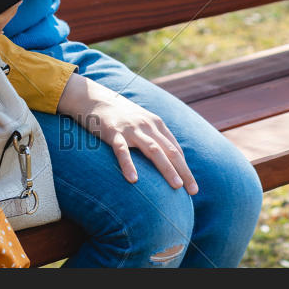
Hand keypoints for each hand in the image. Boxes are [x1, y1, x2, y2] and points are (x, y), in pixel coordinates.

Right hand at [57, 75, 196, 192]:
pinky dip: (128, 165)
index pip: (175, 149)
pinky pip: (122, 151)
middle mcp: (147, 126)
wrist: (96, 98)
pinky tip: (133, 180)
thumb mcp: (142, 123)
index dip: (185, 168)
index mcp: (156, 124)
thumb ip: (154, 138)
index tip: (193, 187)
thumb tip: (167, 160)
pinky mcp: (113, 132)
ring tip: (176, 186)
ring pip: (153, 150)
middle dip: (183, 171)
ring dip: (167, 168)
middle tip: (193, 190)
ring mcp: (131, 129)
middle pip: (170, 151)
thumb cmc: (121, 116)